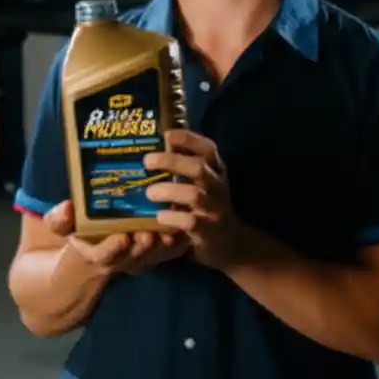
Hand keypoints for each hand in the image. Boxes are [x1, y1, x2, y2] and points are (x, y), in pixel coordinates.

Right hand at [43, 199, 189, 274]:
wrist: (86, 260)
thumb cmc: (75, 237)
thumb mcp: (60, 230)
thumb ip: (59, 221)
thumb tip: (66, 207)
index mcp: (94, 254)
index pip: (103, 254)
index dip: (113, 248)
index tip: (121, 237)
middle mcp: (118, 260)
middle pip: (133, 257)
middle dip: (143, 247)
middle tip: (152, 234)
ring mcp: (136, 260)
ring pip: (153, 257)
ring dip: (164, 247)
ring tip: (174, 232)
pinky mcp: (152, 256)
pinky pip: (166, 255)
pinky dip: (177, 246)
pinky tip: (188, 232)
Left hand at [144, 129, 249, 270]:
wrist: (231, 244)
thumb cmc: (208, 207)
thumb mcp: (203, 183)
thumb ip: (186, 165)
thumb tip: (160, 141)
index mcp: (216, 171)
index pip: (207, 148)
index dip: (189, 139)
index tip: (167, 135)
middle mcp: (217, 187)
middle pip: (198, 168)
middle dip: (171, 162)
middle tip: (147, 161)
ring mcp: (214, 209)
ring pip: (194, 195)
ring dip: (168, 191)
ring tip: (150, 193)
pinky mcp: (209, 231)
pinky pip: (190, 222)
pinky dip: (172, 217)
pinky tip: (159, 216)